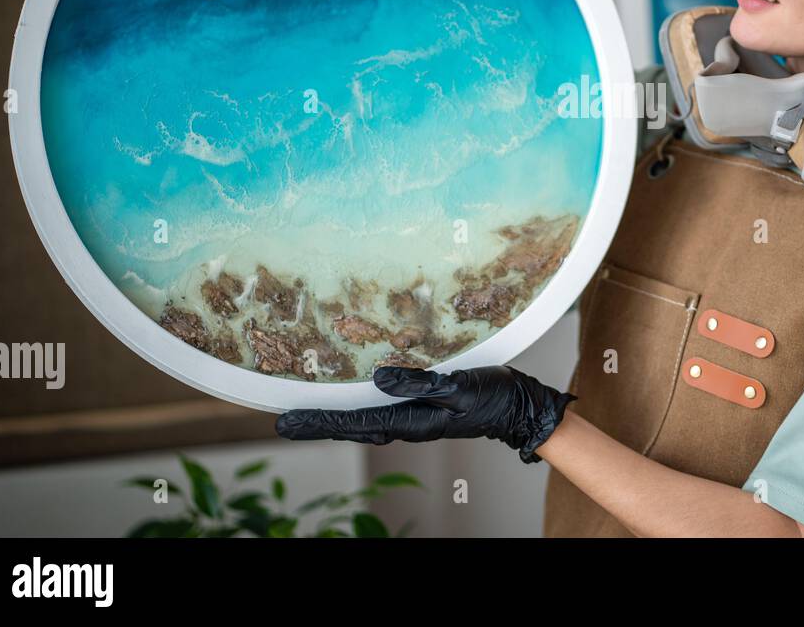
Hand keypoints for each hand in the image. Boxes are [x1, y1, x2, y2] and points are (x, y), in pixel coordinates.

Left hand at [275, 365, 577, 463]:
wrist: (519, 405)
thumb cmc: (494, 395)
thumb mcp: (458, 386)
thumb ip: (418, 383)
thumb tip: (378, 379)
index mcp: (414, 421)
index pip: (357, 422)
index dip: (320, 420)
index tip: (288, 422)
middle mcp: (408, 423)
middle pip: (353, 425)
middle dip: (318, 422)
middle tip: (283, 423)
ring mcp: (414, 417)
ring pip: (364, 419)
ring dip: (335, 415)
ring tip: (306, 410)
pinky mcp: (421, 407)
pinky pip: (380, 409)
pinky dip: (358, 404)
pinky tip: (351, 395)